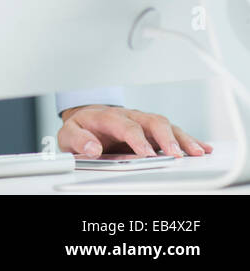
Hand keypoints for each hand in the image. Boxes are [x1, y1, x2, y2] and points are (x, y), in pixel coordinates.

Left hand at [58, 105, 211, 157]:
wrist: (85, 119)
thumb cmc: (80, 128)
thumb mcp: (68, 134)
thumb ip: (79, 140)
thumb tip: (92, 148)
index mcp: (108, 117)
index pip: (125, 125)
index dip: (137, 139)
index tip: (146, 153)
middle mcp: (129, 117)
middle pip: (153, 121)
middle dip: (166, 137)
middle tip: (176, 154)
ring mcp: (143, 123)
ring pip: (167, 126)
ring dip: (182, 139)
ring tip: (196, 152)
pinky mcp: (152, 131)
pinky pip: (173, 132)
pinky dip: (188, 140)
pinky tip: (202, 148)